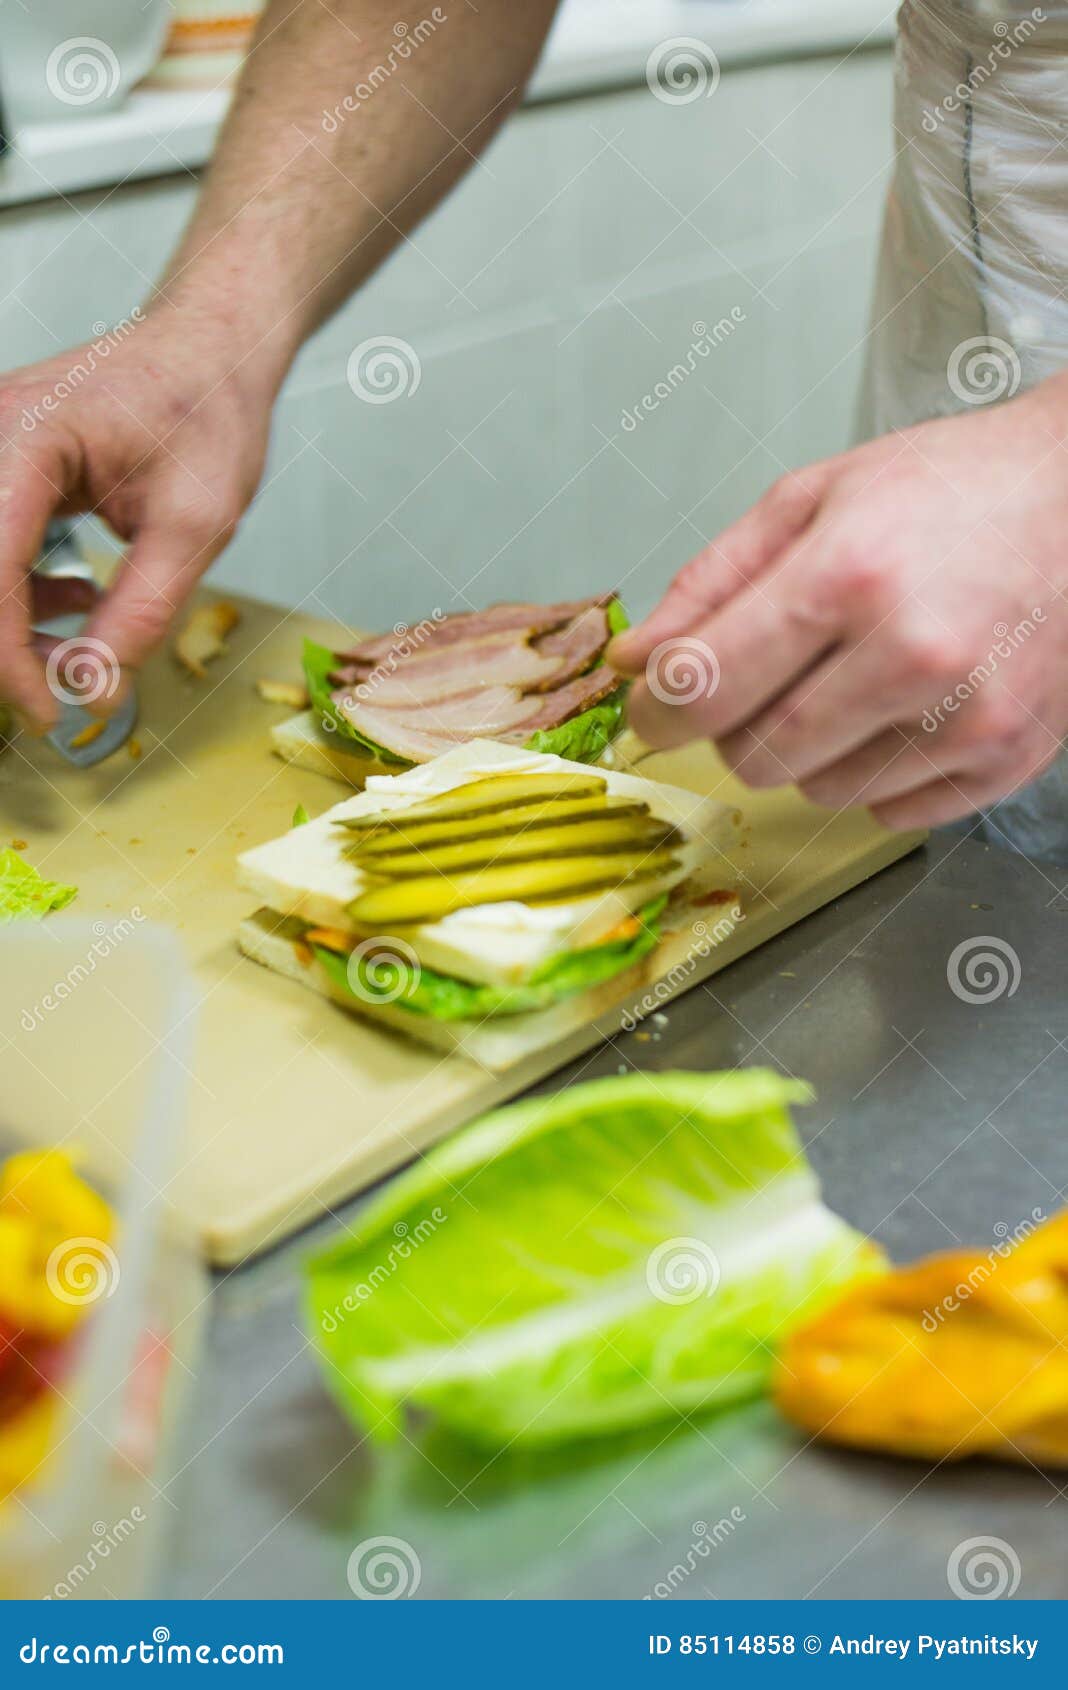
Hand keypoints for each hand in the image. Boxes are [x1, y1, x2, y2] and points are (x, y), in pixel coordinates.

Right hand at [0, 308, 272, 732]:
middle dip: (6, 643)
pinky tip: (79, 604)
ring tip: (81, 648)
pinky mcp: (0, 473)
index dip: (8, 656)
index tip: (47, 711)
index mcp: (26, 439)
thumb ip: (141, 612)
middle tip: (59, 692)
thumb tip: (95, 690)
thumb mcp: (195, 524)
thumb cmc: (207, 407)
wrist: (211, 350)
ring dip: (12, 625)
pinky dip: (19, 596)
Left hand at [610, 379, 1067, 828]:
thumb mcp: (813, 498)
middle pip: (753, 756)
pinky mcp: (1007, 758)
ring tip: (855, 676)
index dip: (656, 707)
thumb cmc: (951, 489)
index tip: (653, 703)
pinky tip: (907, 706)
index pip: (703, 687)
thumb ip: (711, 584)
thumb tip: (636, 663)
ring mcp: (968, 717)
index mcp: (849, 574)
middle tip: (769, 674)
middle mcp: (913, 654)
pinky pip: (889, 812)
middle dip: (737, 725)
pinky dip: (878, 771)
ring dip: (811, 750)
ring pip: (819, 792)